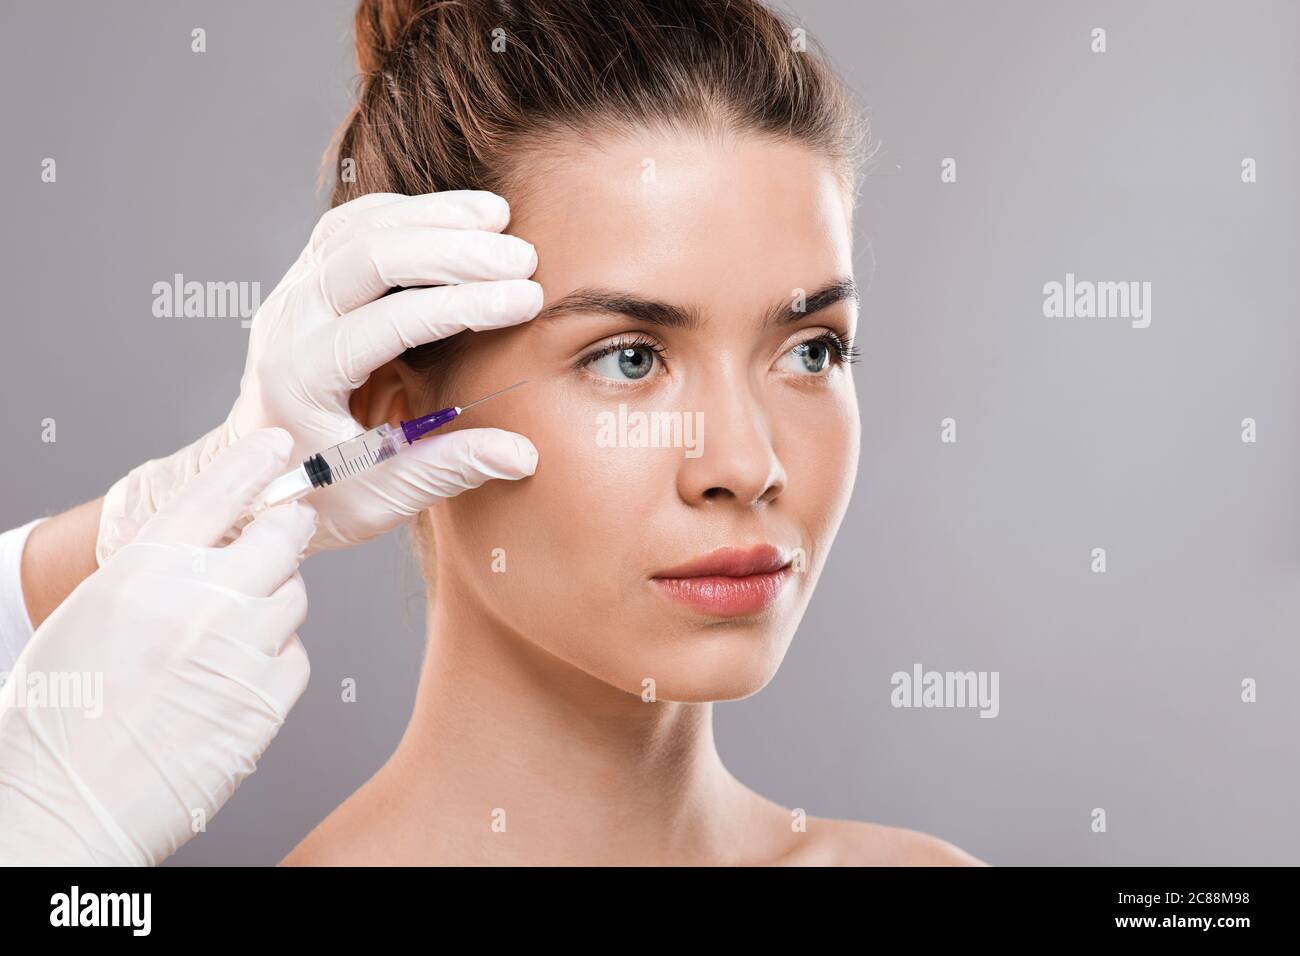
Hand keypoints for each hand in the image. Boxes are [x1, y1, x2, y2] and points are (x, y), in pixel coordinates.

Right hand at [0, 429, 314, 865]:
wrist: (62, 802)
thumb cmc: (60, 714)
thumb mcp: (95, 613)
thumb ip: (159, 571)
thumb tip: (214, 544)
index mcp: (146, 569)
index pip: (219, 491)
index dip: (255, 464)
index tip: (278, 448)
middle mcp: (202, 599)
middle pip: (284, 536)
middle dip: (285, 533)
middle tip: (278, 541)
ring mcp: (240, 649)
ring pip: (294, 597)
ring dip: (273, 605)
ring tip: (225, 638)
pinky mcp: (266, 699)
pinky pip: (296, 657)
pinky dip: (275, 661)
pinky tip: (233, 681)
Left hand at [97, 190, 542, 561]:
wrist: (257, 478)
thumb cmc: (318, 492)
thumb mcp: (380, 497)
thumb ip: (447, 470)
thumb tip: (522, 454)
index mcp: (301, 378)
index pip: (390, 321)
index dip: (464, 304)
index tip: (528, 301)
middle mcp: (288, 322)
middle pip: (370, 256)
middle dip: (455, 250)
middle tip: (525, 258)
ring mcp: (292, 293)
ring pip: (359, 226)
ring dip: (434, 217)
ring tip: (501, 218)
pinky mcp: (305, 279)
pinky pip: (352, 225)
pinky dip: (407, 214)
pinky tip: (458, 218)